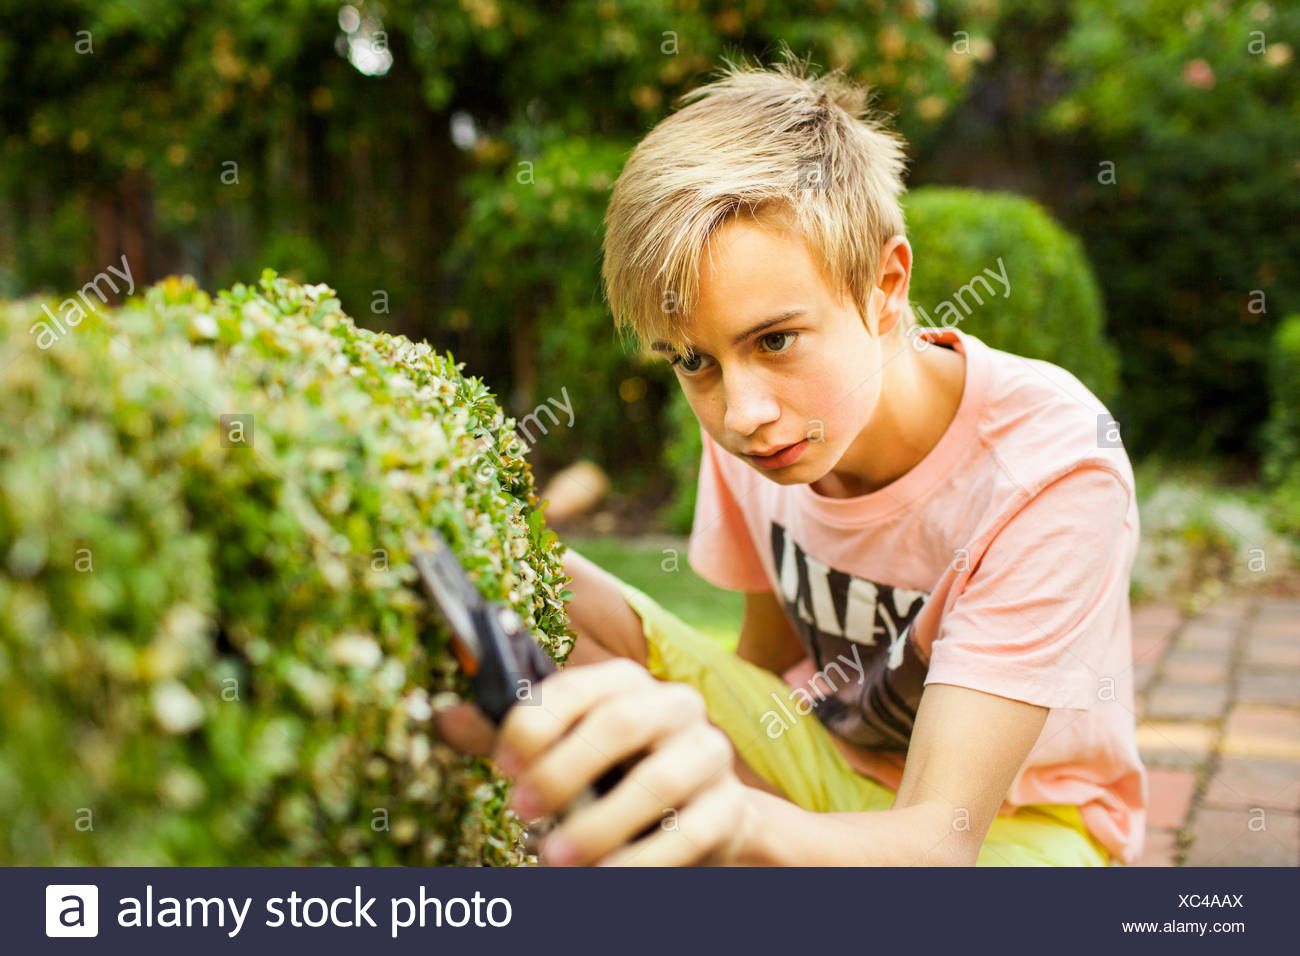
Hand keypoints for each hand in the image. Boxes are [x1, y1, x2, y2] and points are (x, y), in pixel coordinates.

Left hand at [433, 657, 754, 865]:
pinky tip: (604, 880)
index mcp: (625, 682)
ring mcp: (707, 753)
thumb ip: (510, 736)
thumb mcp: (564, 752)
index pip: (577, 686)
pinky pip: (689, 834)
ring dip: (601, 824)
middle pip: (619, 725)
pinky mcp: (730, 806)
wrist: (698, 819)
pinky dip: (641, 862)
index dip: (535, 722)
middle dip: (564, 771)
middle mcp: (673, 706)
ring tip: (555, 859)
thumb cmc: (614, 777)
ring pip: (658, 782)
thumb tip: (445, 715)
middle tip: (521, 810)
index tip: (502, 765)